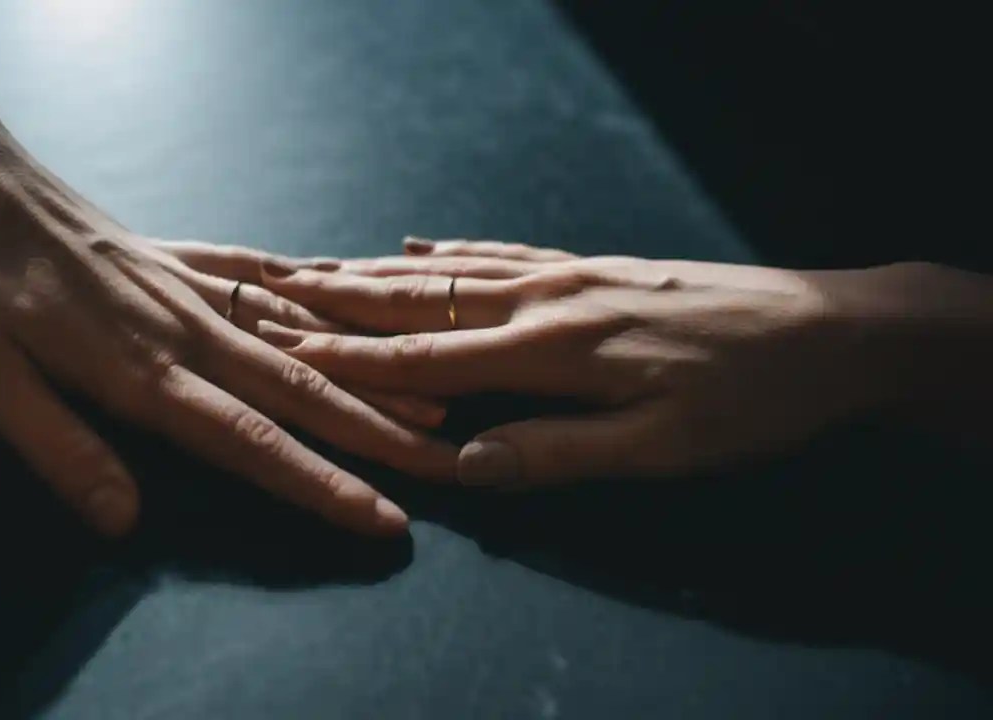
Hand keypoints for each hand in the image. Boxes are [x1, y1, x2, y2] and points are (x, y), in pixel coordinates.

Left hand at [0, 94, 456, 537]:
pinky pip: (257, 279)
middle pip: (299, 389)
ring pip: (294, 337)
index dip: (321, 485)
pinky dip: (307, 300)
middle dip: (375, 433)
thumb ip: (60, 448)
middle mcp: (182, 326)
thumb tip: (125, 522)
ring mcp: (183, 284)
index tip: (382, 516)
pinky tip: (336, 306)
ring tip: (425, 395)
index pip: (253, 441)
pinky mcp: (169, 255)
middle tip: (445, 460)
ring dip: (362, 372)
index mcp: (140, 369)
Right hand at [256, 238, 887, 485]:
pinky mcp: (595, 265)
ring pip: (453, 268)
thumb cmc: (750, 399)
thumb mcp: (662, 449)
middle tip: (267, 288)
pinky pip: (503, 250)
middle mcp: (549, 298)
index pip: (429, 356)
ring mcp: (571, 273)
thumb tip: (463, 466)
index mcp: (556, 347)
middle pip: (423, 297)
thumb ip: (558, 453)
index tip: (281, 352)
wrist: (832, 329)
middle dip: (339, 298)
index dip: (349, 359)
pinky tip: (422, 241)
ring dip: (378, 270)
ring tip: (316, 265)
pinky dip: (451, 248)